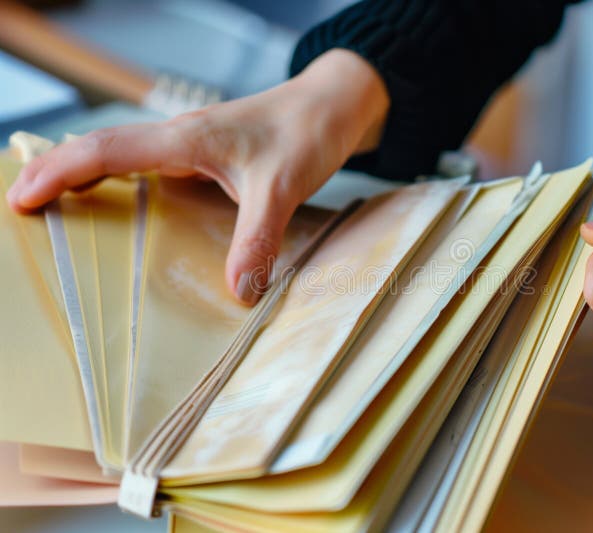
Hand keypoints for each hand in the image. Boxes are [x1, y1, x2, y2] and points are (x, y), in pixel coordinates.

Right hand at [6, 49, 388, 303]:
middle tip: (22, 205)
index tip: (22, 198)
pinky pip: (148, 162)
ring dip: (84, 173)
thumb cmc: (307, 133)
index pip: (106, 150)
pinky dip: (120, 176)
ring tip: (53, 203)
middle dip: (56, 172)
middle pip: (101, 149)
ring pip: (122, 153)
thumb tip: (238, 293)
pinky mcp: (207, 151)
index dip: (60, 172)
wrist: (331, 106)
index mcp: (186, 139)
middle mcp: (180, 136)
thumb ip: (257, 238)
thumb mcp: (283, 188)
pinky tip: (119, 197)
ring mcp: (192, 143)